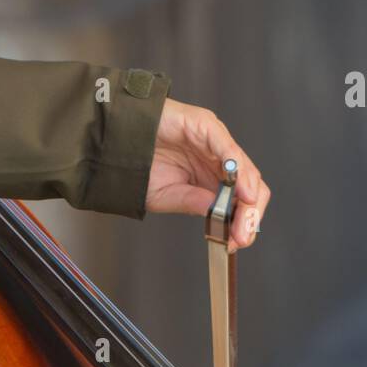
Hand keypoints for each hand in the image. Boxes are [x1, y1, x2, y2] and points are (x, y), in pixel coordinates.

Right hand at [147, 98, 269, 250]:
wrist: (115, 142)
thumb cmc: (140, 166)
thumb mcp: (169, 197)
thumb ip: (196, 203)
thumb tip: (223, 216)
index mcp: (212, 177)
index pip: (242, 199)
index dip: (245, 221)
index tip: (239, 241)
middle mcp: (218, 159)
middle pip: (251, 185)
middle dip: (250, 213)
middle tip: (242, 235)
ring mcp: (214, 141)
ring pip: (245, 168)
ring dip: (248, 196)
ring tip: (244, 218)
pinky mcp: (204, 125)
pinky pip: (227, 147)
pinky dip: (237, 169)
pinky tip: (241, 189)